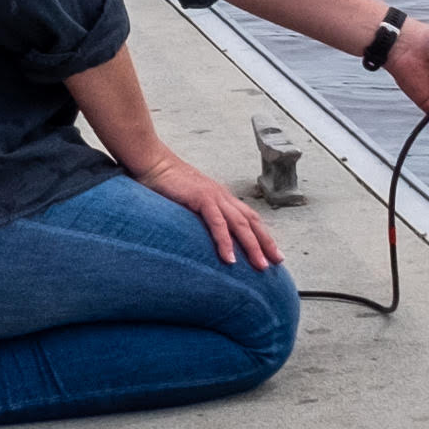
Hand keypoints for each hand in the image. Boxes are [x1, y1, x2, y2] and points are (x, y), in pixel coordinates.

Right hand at [144, 156, 286, 268]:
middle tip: (276, 262)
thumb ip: (196, 214)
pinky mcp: (201, 198)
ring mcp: (213, 196)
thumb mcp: (187, 201)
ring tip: (260, 266)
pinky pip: (217, 223)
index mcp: (221, 197)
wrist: (153, 162)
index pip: (248, 217)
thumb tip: (199, 233)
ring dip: (252, 246)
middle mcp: (222, 196)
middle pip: (251, 222)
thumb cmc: (165, 182)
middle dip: (265, 243)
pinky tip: (230, 259)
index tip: (272, 252)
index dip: (262, 234)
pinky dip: (225, 242)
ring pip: (240, 224)